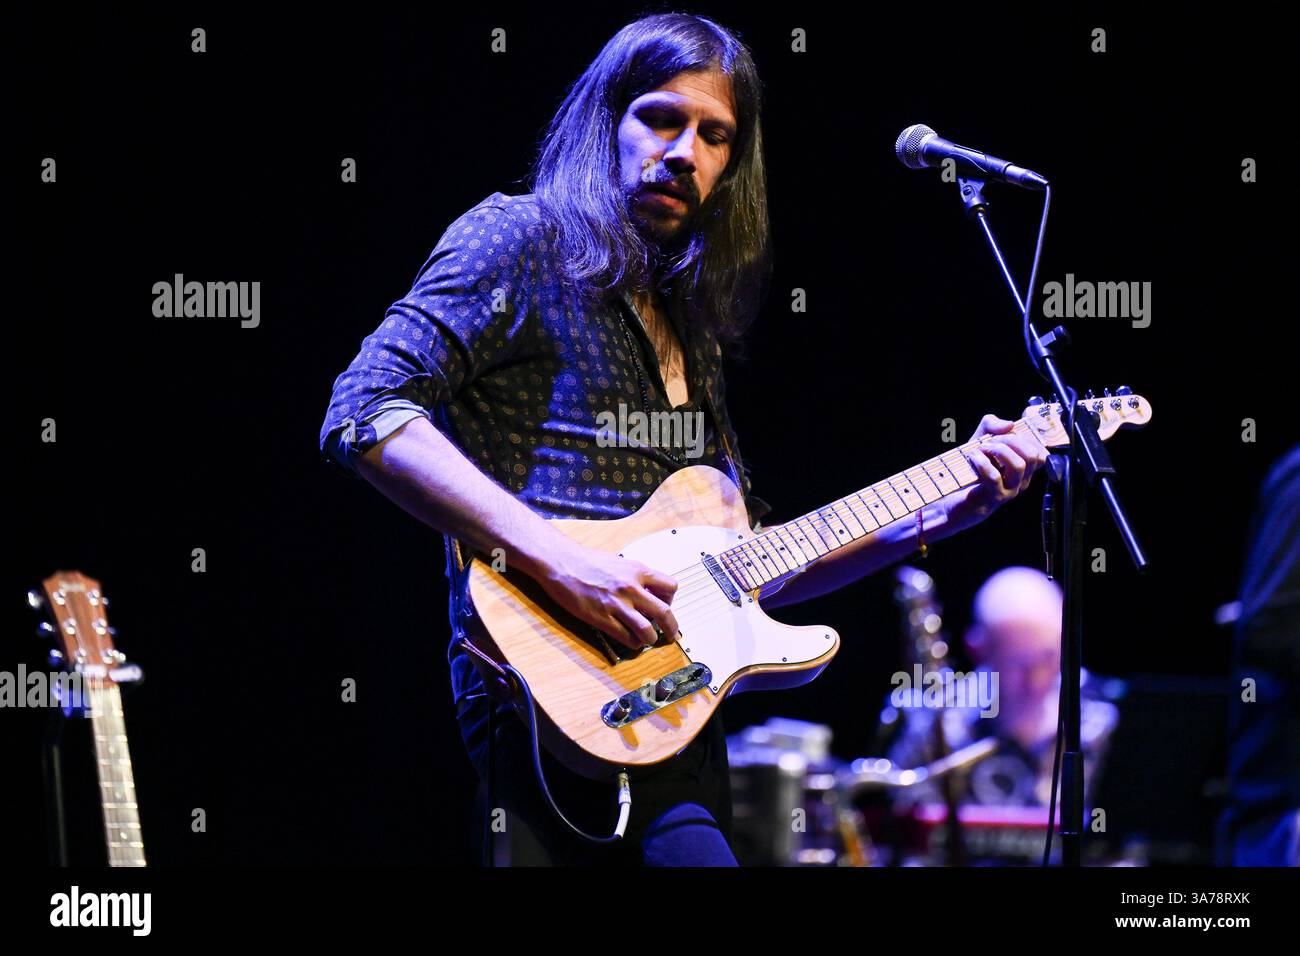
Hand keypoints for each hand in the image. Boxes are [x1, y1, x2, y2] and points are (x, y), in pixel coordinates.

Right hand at [534, 540, 679, 650]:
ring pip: (647, 630)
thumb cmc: (586, 560)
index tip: (665, 606)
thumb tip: (647, 591)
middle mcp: (631, 588)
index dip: (670, 600)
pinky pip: (626, 637)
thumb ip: (635, 576)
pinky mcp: (602, 618)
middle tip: (672, 634)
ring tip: (650, 640)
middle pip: (664, 612)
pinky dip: (633, 642)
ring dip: (652, 639)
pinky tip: (631, 640)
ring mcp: (617, 604)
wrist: (561, 562)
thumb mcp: (619, 562)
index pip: (670, 587)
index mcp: (637, 571)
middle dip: (672, 627)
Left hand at [941, 414, 1048, 532]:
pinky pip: (994, 476)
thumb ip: (992, 425)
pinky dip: (982, 462)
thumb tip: (1009, 424)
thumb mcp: (981, 439)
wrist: (954, 496)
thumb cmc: (972, 467)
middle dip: (1010, 440)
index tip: (1003, 435)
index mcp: (1024, 467)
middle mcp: (1022, 479)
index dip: (1023, 437)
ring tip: (981, 448)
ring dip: (998, 450)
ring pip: (1019, 465)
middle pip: (1032, 455)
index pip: (1040, 451)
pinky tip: (973, 457)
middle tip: (990, 440)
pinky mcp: (995, 497)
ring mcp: (1010, 490)